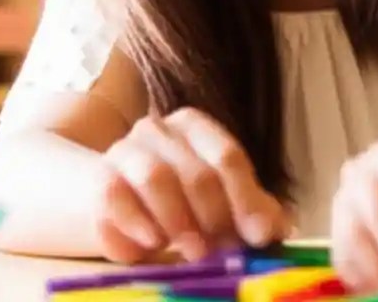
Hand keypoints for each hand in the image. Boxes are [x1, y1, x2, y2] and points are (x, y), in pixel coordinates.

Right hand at [92, 108, 290, 263]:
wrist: (113, 201)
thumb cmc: (177, 199)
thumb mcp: (220, 200)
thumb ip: (252, 210)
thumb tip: (279, 229)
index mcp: (194, 126)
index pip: (227, 156)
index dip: (246, 199)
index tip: (259, 236)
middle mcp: (157, 129)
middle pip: (196, 172)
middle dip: (215, 217)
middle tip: (222, 252)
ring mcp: (123, 150)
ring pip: (155, 179)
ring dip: (178, 222)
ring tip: (193, 252)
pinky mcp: (98, 180)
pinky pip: (114, 200)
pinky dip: (136, 226)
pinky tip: (152, 246)